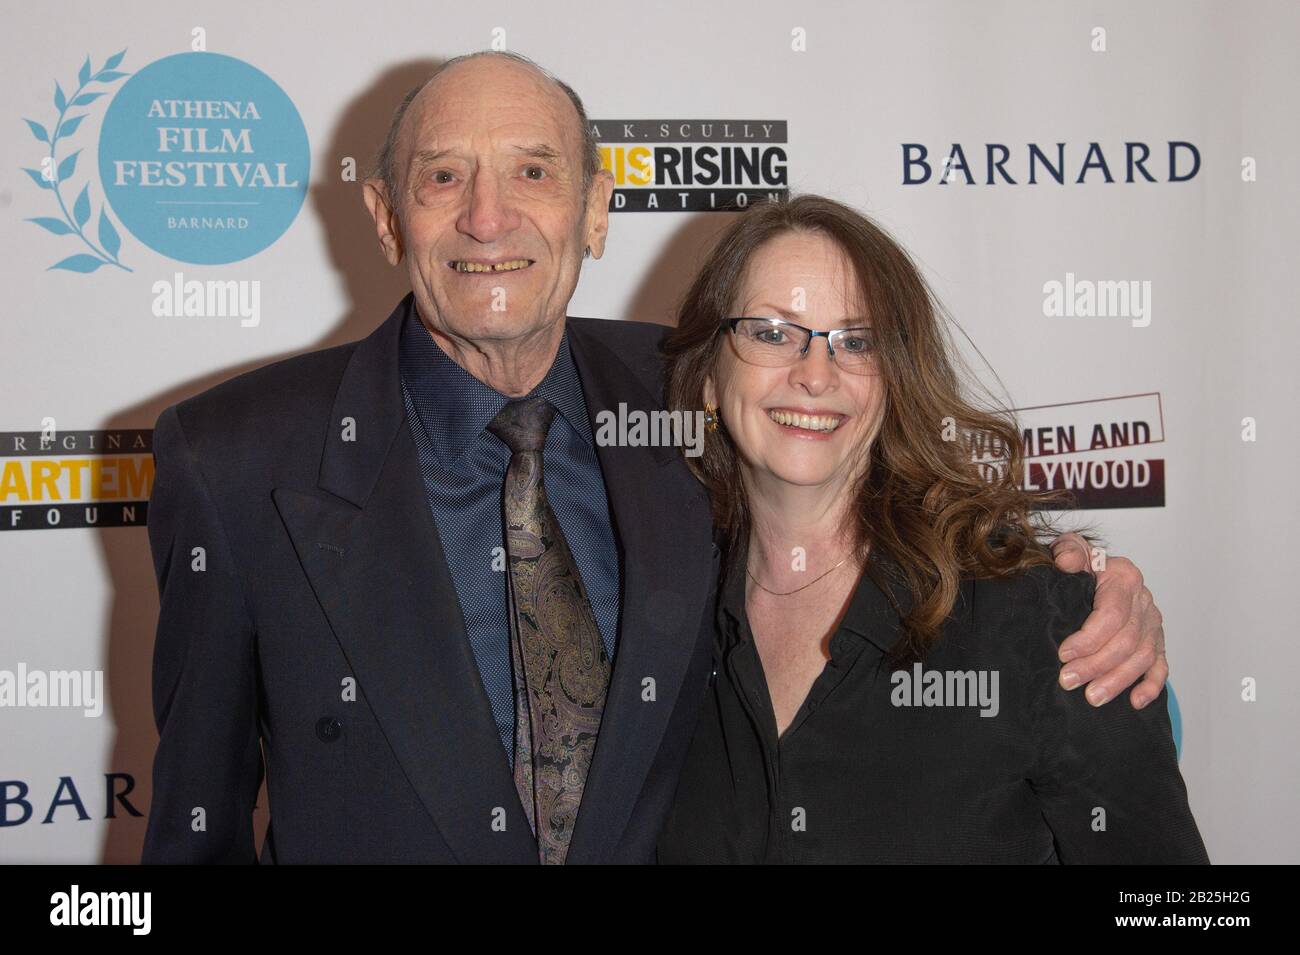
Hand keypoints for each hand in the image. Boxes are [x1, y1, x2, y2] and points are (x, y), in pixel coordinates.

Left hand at [1050, 532, 1166, 709]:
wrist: (1095, 569)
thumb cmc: (1081, 563)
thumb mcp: (1070, 549)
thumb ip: (1069, 552)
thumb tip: (1066, 562)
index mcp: (1125, 578)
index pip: (1112, 614)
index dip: (1089, 637)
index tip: (1064, 653)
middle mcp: (1143, 601)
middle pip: (1126, 640)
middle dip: (1097, 664)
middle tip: (1069, 680)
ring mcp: (1153, 623)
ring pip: (1142, 657)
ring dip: (1118, 680)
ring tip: (1092, 697)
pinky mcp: (1156, 641)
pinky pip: (1160, 666)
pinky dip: (1151, 685)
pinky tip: (1135, 701)